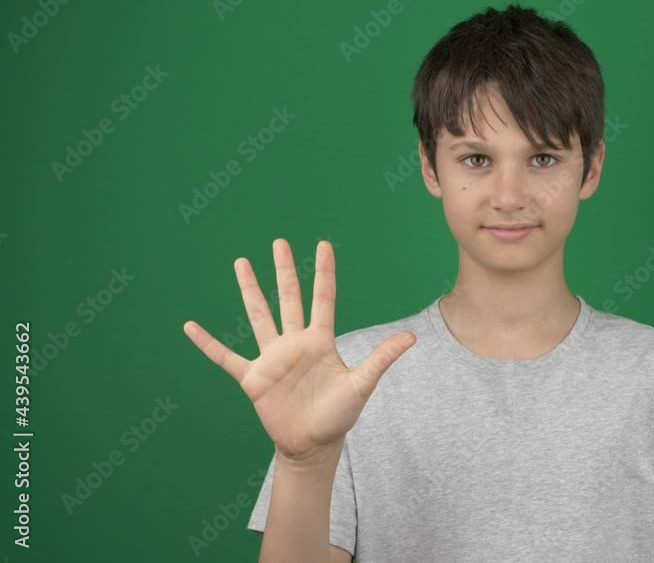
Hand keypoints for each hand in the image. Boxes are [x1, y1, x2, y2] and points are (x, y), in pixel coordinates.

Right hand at [183, 238, 415, 464]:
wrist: (312, 445)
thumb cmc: (338, 416)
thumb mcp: (361, 384)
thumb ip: (381, 358)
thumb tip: (411, 337)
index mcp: (320, 341)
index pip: (322, 298)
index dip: (324, 272)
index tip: (323, 244)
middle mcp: (294, 343)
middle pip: (288, 298)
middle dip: (284, 270)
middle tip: (278, 242)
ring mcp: (272, 358)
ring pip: (258, 315)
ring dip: (250, 290)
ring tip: (241, 263)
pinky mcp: (252, 378)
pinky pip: (225, 357)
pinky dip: (208, 343)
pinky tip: (190, 327)